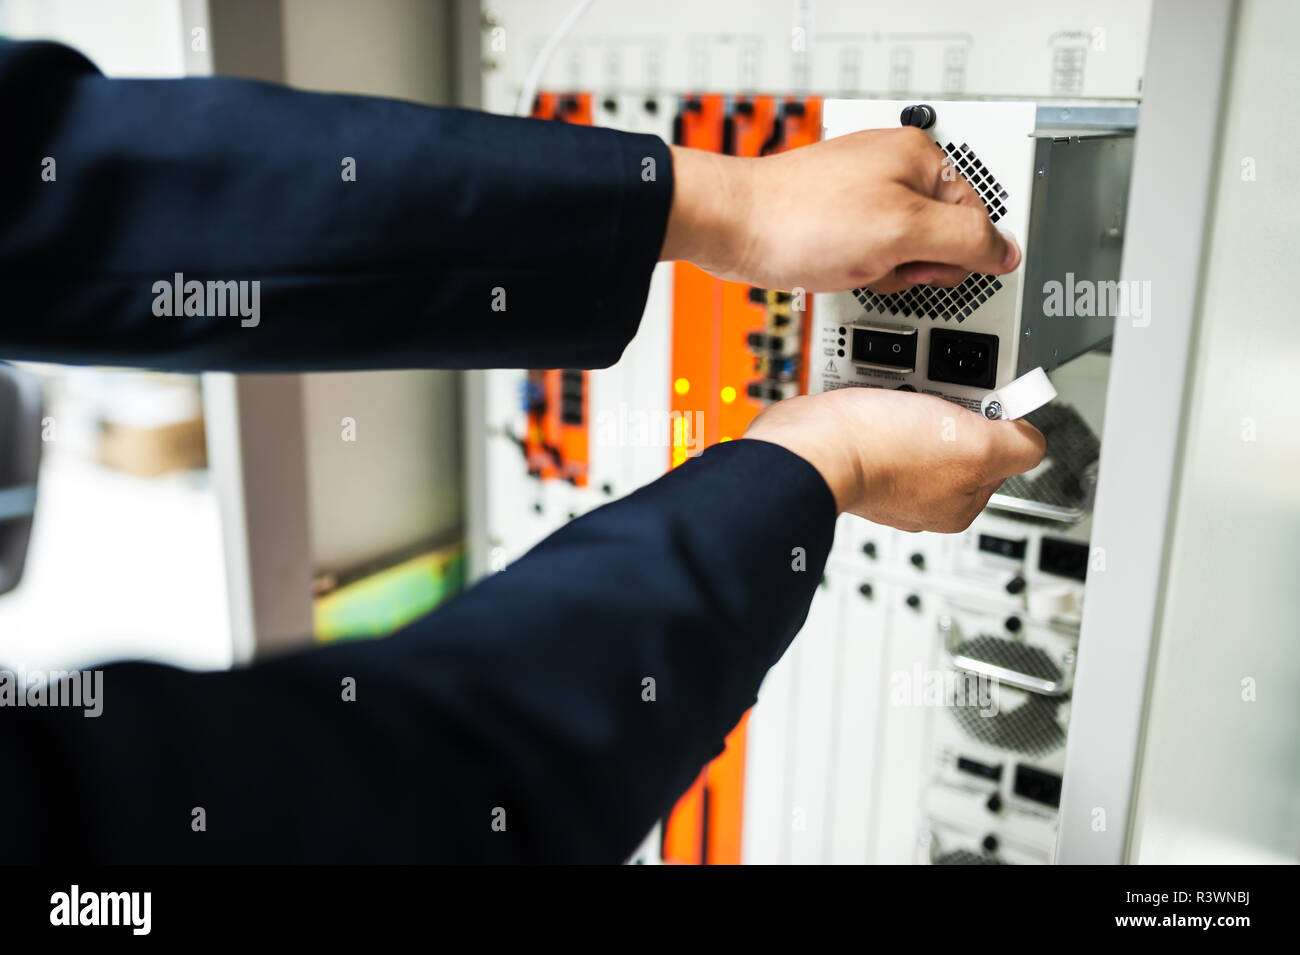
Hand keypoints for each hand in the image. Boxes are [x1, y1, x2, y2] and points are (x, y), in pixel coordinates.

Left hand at [661, 127, 1020, 292]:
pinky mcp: (837, 216)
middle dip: (916, 263)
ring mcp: (863, 191)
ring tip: (856, 263)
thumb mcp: (903, 234)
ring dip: (886, 270)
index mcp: (921, 156)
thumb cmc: (801, 221)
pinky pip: (871, 253)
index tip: (923, 265)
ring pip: (905, 249)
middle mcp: (894, 166)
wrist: (730, 229)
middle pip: (941, 235)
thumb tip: (1006, 252)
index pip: (976, 217)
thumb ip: (965, 241)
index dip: (953, 255)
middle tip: (885, 262)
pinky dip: (860, 269)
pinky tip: (839, 267)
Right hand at [744, 388, 1044, 531]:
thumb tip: (1030, 438)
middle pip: (963, 434)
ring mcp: (888, 472)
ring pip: (923, 420)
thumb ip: (1018, 445)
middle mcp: (924, 495)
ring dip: (919, 397)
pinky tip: (880, 394)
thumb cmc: (879, 449)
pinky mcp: (858, 448)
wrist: (810, 441)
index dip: (996, 422)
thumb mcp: (976, 446)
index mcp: (959, 504)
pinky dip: (885, 397)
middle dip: (954, 408)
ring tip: (905, 390)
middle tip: (937, 395)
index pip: (1003, 453)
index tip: (982, 403)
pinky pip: (885, 413)